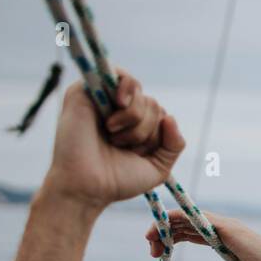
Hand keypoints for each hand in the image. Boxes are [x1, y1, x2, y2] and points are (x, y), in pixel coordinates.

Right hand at [42, 69, 184, 209]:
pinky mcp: (86, 90)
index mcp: (135, 126)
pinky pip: (120, 73)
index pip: (161, 116)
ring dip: (134, 119)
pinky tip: (119, 105)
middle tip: (121, 146)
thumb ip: (174, 144)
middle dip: (145, 130)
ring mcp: (102, 99)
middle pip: (153, 104)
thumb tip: (170, 117)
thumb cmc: (118, 180)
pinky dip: (127, 93)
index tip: (137, 154)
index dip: (157, 137)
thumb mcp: (158, 167)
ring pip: (140, 92)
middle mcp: (119, 111)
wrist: (88, 186)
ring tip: (113, 135)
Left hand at [145, 210, 260, 260]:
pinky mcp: (228, 228)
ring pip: (189, 218)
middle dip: (164, 231)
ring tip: (149, 236)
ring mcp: (227, 227)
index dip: (173, 238)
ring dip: (166, 224)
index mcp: (226, 242)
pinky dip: (177, 218)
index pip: (193, 233)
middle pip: (187, 223)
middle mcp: (225, 230)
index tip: (156, 252)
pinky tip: (162, 223)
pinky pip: (196, 217)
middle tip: (149, 246)